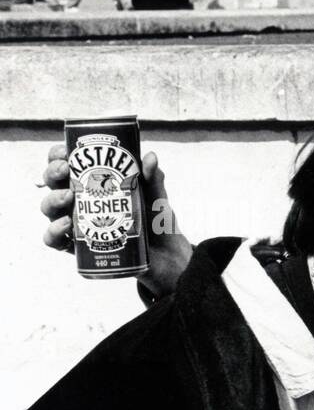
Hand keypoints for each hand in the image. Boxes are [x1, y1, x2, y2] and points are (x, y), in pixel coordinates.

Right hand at [40, 143, 193, 298]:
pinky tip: (66, 226)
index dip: (58, 156)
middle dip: (52, 174)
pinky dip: (54, 232)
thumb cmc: (157, 222)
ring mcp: (77, 225)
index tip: (64, 153)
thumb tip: (151, 156)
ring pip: (50, 210)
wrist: (167, 256)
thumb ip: (153, 178)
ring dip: (52, 201)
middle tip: (64, 172)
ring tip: (67, 198)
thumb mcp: (155, 197)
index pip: (66, 165)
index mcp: (93, 184)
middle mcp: (80, 202)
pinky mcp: (79, 248)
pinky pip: (56, 240)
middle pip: (53, 184)